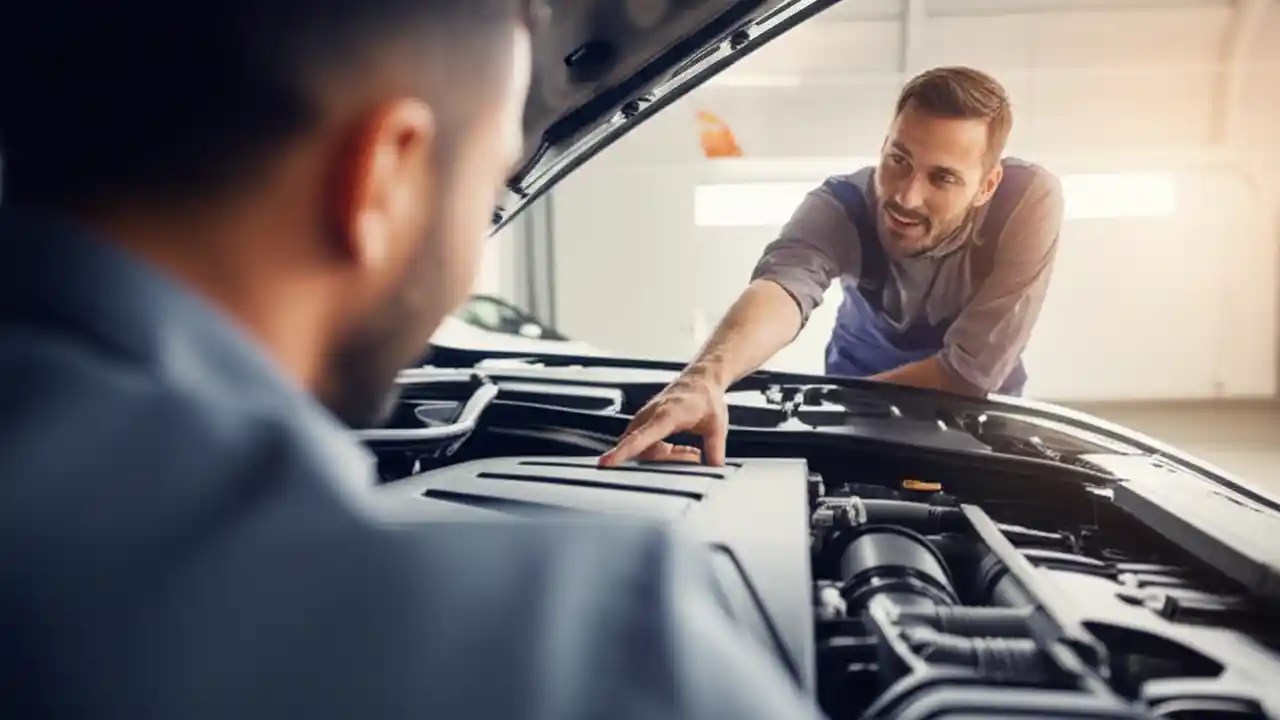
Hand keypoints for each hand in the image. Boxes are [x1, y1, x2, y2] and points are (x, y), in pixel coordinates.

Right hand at [598, 369, 729, 466]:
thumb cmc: (706, 399)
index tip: (605, 463)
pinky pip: (644, 448)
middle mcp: (648, 417)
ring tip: (690, 449)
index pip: (639, 438)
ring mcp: (642, 421)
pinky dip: (663, 453)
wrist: (700, 380)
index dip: (622, 453)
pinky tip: (680, 448)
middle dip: (668, 461)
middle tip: (695, 454)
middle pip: (643, 452)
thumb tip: (713, 470)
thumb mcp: (717, 425)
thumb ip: (715, 450)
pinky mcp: (642, 425)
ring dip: (667, 457)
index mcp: (665, 415)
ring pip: (644, 451)